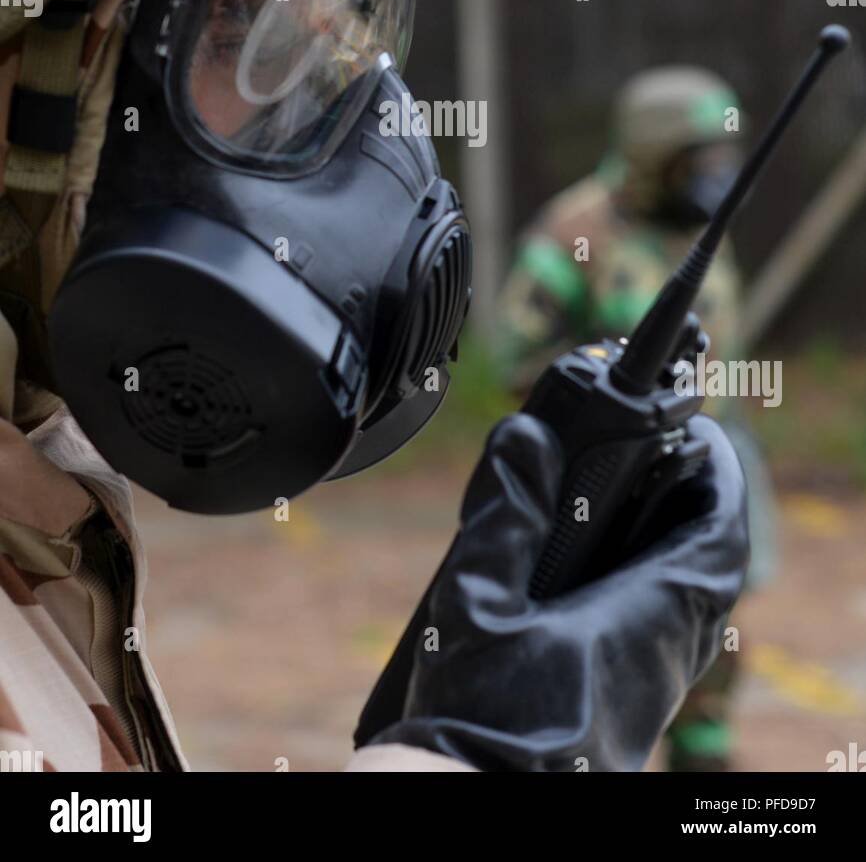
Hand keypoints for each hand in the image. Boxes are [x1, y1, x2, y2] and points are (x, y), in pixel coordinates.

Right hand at [367, 412, 748, 771]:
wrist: (470, 808)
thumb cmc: (479, 720)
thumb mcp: (477, 601)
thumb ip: (503, 515)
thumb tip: (524, 438)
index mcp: (643, 625)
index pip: (717, 542)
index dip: (719, 483)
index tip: (700, 440)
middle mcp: (664, 662)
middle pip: (713, 573)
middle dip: (697, 512)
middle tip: (664, 465)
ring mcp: (650, 694)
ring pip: (693, 611)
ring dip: (677, 554)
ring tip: (631, 513)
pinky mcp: (629, 717)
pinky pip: (666, 640)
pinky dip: (653, 594)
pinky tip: (596, 586)